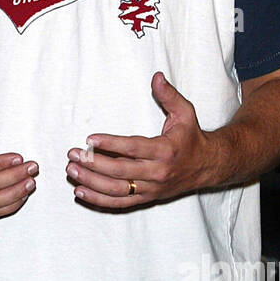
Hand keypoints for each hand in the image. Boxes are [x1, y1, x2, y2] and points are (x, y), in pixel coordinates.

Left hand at [66, 72, 212, 208]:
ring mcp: (151, 188)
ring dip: (91, 182)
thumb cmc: (192, 138)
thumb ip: (169, 95)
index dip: (111, 145)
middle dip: (93, 164)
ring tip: (72, 170)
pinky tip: (80, 191)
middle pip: (120, 172)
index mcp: (165, 150)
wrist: (208, 167)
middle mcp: (157, 172)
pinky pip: (119, 203)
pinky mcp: (146, 198)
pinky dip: (98, 199)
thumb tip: (156, 76)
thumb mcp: (185, 113)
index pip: (133, 148)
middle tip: (73, 155)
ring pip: (116, 190)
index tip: (90, 139)